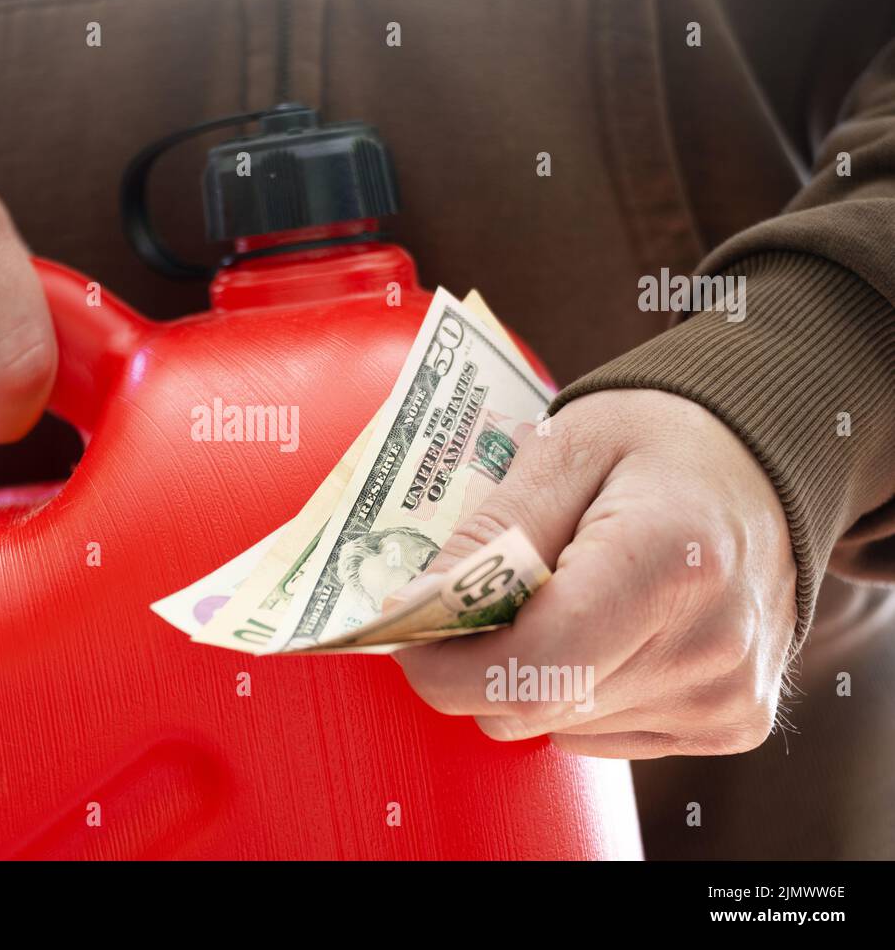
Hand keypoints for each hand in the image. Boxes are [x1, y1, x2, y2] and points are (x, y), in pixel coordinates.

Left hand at [391, 389, 797, 758]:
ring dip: (530, 673)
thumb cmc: (657, 442)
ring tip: (563, 595)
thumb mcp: (564, 448)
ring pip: (559, 726)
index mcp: (667, 564)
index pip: (529, 670)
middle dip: (477, 664)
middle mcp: (709, 647)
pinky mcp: (729, 722)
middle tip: (473, 600)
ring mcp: (726, 696)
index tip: (409, 634)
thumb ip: (491, 531)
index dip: (446, 667)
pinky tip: (607, 626)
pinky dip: (576, 689)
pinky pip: (601, 734)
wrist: (766, 462)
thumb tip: (420, 608)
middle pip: (534, 706)